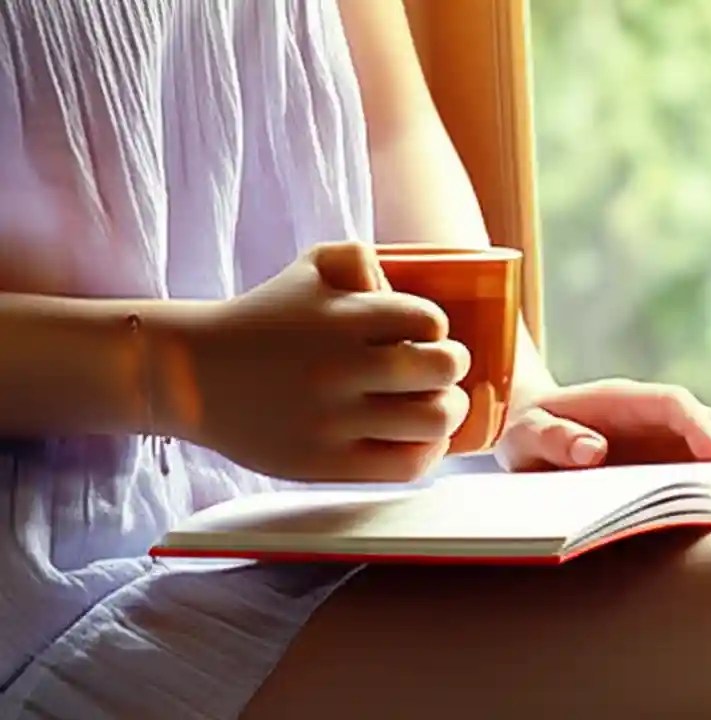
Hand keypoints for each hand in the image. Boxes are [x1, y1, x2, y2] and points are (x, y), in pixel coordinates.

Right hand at [168, 242, 469, 481]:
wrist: (193, 375)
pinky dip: (428, 452)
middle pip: (443, 369)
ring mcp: (334, 420)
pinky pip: (407, 466)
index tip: (425, 337)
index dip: (437, 329)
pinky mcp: (326, 464)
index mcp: (340, 316)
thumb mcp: (307, 268)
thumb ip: (358, 257)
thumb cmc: (263, 320)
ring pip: (434, 421)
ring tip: (437, 406)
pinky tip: (418, 439)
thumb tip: (401, 283)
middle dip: (453, 367)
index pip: (430, 321)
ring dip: (449, 412)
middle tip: (442, 371)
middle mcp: (340, 367)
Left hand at [494, 378, 710, 470]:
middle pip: (710, 420)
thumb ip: (553, 439)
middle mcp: (656, 413)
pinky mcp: (674, 458)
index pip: (670, 405)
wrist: (530, 426)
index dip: (696, 427)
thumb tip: (590, 451)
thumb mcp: (526, 435)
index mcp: (623, 399)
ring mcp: (669, 436)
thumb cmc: (527, 431)